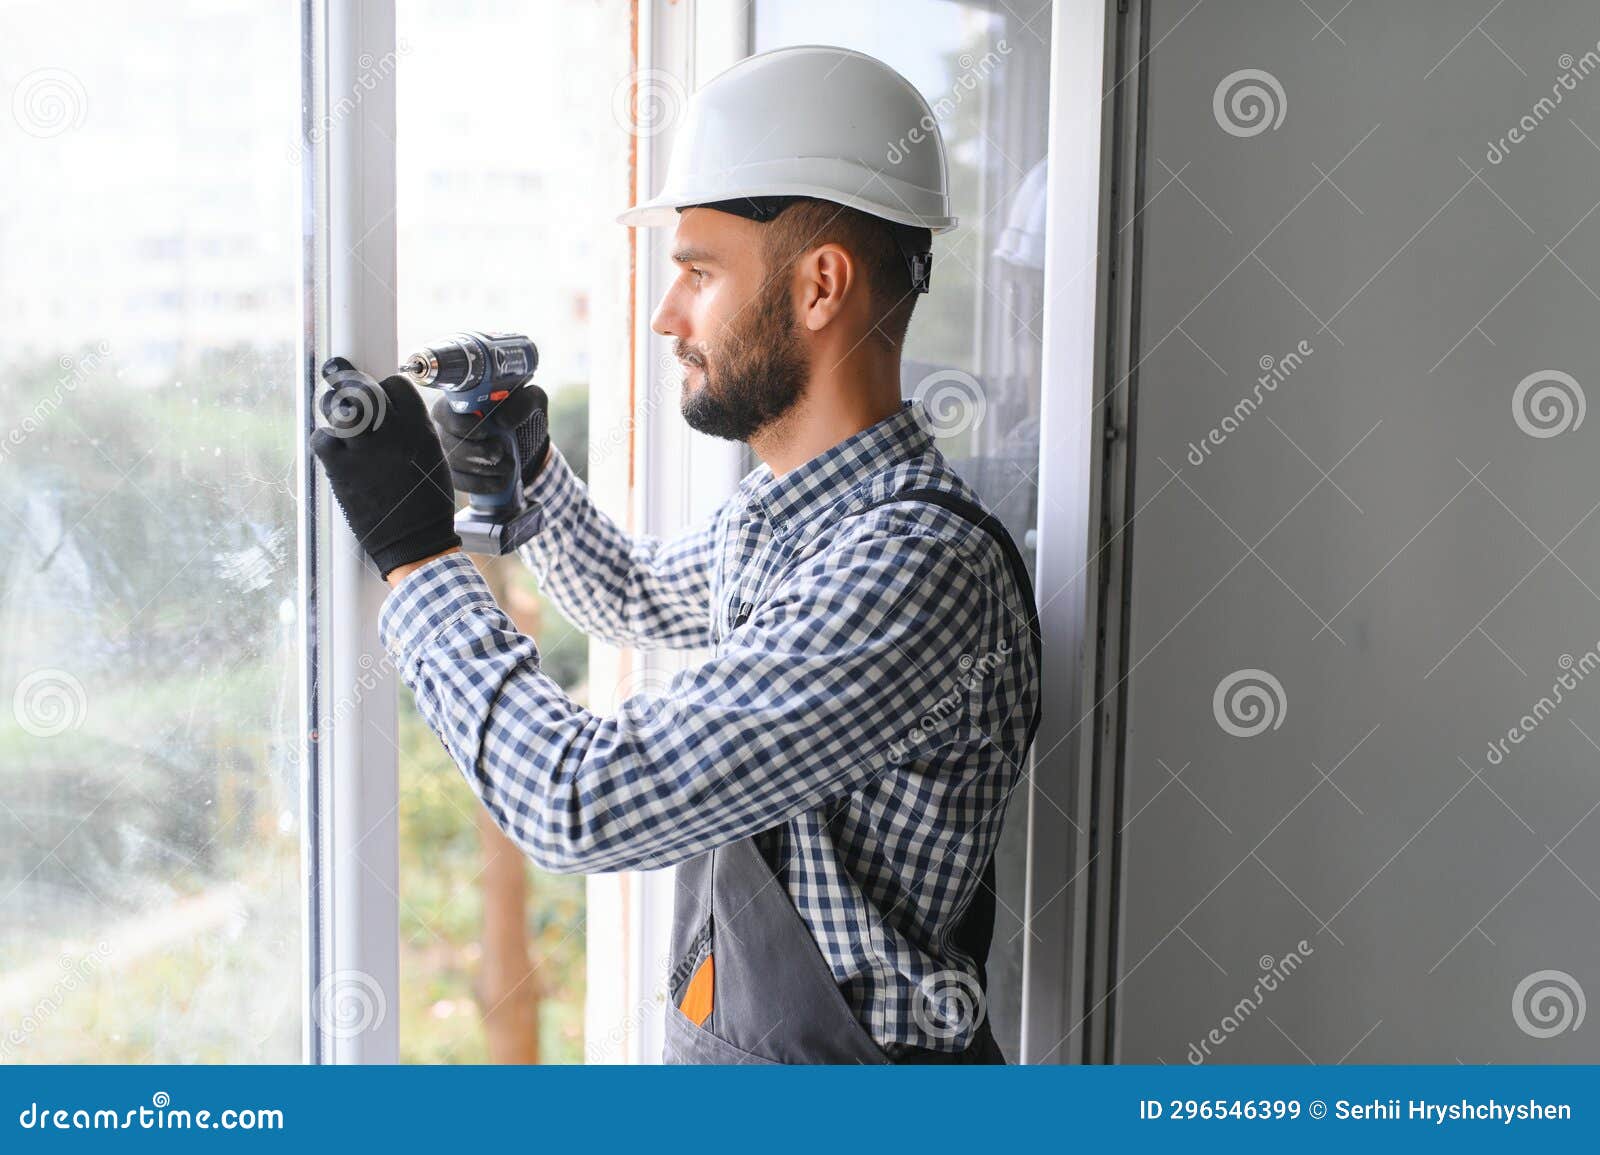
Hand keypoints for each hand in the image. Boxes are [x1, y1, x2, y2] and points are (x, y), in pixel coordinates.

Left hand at [309, 357, 461, 579]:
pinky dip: (325, 440)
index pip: (395, 385)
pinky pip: (322, 439)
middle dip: (346, 377)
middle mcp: (391, 434)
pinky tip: (333, 446)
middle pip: (361, 388)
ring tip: (333, 406)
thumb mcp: (431, 457)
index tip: (378, 393)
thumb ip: (411, 430)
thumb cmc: (427, 504)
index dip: (385, 388)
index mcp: (418, 429)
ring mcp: (364, 450)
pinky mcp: (341, 469)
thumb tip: (387, 413)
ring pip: (338, 408)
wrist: (416, 543)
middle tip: (335, 369)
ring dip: (333, 406)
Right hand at [431, 382, 550, 497]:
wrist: (527, 439)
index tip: (485, 432)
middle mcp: (446, 426)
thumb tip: (502, 420)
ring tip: (509, 464)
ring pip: (456, 464)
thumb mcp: (532, 400)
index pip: (444, 413)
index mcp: (458, 402)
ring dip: (487, 468)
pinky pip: (461, 483)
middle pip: (450, 443)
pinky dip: (484, 484)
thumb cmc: (523, 413)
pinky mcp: (456, 472)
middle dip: (480, 451)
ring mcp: (448, 450)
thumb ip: (523, 402)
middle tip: (501, 451)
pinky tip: (502, 480)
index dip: (462, 425)